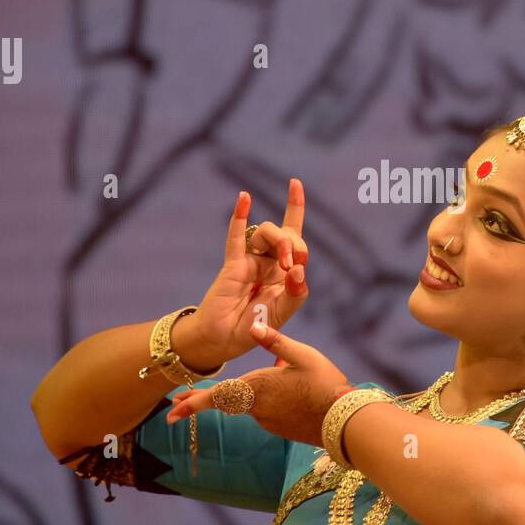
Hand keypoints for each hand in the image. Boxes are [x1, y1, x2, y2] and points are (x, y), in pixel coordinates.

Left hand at [166, 322, 350, 447]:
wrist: (344, 421)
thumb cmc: (325, 384)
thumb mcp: (303, 355)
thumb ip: (276, 342)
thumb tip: (252, 326)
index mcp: (258, 387)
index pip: (217, 396)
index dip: (193, 402)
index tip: (172, 408)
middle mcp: (257, 407)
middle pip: (226, 401)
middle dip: (201, 401)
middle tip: (177, 403)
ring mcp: (268, 420)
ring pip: (248, 403)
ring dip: (247, 394)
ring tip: (277, 377)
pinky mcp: (279, 427)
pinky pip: (264, 411)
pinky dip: (265, 400)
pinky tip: (288, 391)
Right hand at [182, 180, 310, 365]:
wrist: (224, 340)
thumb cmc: (255, 326)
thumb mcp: (283, 312)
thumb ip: (296, 293)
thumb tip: (300, 268)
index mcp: (284, 271)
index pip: (294, 236)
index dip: (295, 208)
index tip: (295, 184)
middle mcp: (268, 261)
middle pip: (285, 233)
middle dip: (293, 243)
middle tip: (292, 264)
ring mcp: (250, 260)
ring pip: (265, 232)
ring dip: (278, 239)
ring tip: (284, 261)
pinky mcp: (232, 265)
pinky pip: (236, 238)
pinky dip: (240, 217)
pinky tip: (245, 198)